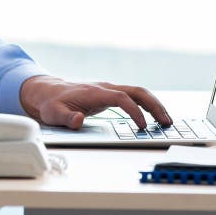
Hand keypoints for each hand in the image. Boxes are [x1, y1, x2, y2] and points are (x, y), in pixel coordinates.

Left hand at [19, 75, 171, 129]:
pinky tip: (153, 116)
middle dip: (154, 105)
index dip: (134, 111)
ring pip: (137, 92)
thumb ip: (66, 118)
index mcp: (94, 92)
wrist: (48, 91)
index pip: (121, 98)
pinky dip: (146, 105)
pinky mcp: (109, 94)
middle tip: (167, 122)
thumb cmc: (52, 103)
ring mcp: (108, 89)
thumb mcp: (54, 113)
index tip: (143, 127)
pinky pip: (132, 97)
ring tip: (166, 121)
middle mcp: (105, 88)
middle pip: (136, 91)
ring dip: (153, 105)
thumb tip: (78, 120)